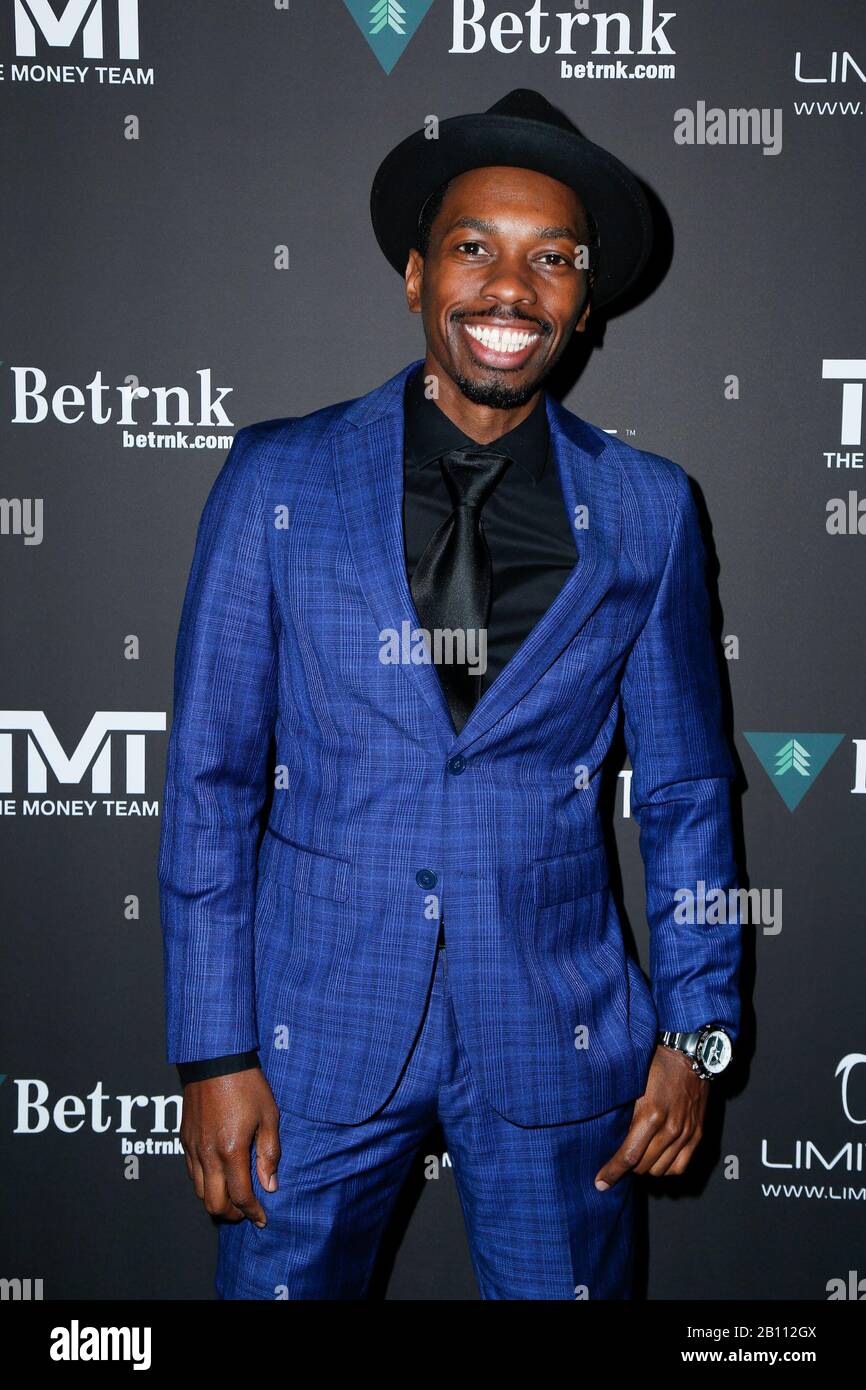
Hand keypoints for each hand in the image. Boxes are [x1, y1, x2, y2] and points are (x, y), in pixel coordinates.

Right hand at [180, 1068, 280, 1226]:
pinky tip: (219, 1175)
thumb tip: (270, 1185)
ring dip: (216, 1200)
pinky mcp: (184, 1139)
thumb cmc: (247, 1085)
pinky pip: (191, 1173)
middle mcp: (208, 1154)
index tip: (262, 1218)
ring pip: (199, 1192)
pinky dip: (204, 1183)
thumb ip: (269, 1154)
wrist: (216, 1060)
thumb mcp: (269, 1117)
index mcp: (231, 1151)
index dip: (253, 1212)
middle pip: (214, 1204)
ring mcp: (193, 1148)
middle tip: (247, 1211)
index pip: (240, 1197)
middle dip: (232, 1214)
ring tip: (234, 1195)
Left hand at [594, 1044, 708, 1188]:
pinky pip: (679, 1167)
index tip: (600, 1183)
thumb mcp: (633, 1084)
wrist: (690, 1054)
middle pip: (643, 1166)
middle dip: (627, 1167)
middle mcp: (670, 1129)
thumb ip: (623, 1112)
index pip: (628, 1156)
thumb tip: (608, 1136)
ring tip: (637, 1157)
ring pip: (660, 1170)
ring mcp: (686, 1133)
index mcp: (650, 1115)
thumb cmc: (656, 1064)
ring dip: (645, 1167)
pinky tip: (656, 1159)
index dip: (612, 1172)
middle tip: (618, 1160)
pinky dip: (666, 1168)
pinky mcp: (697, 1134)